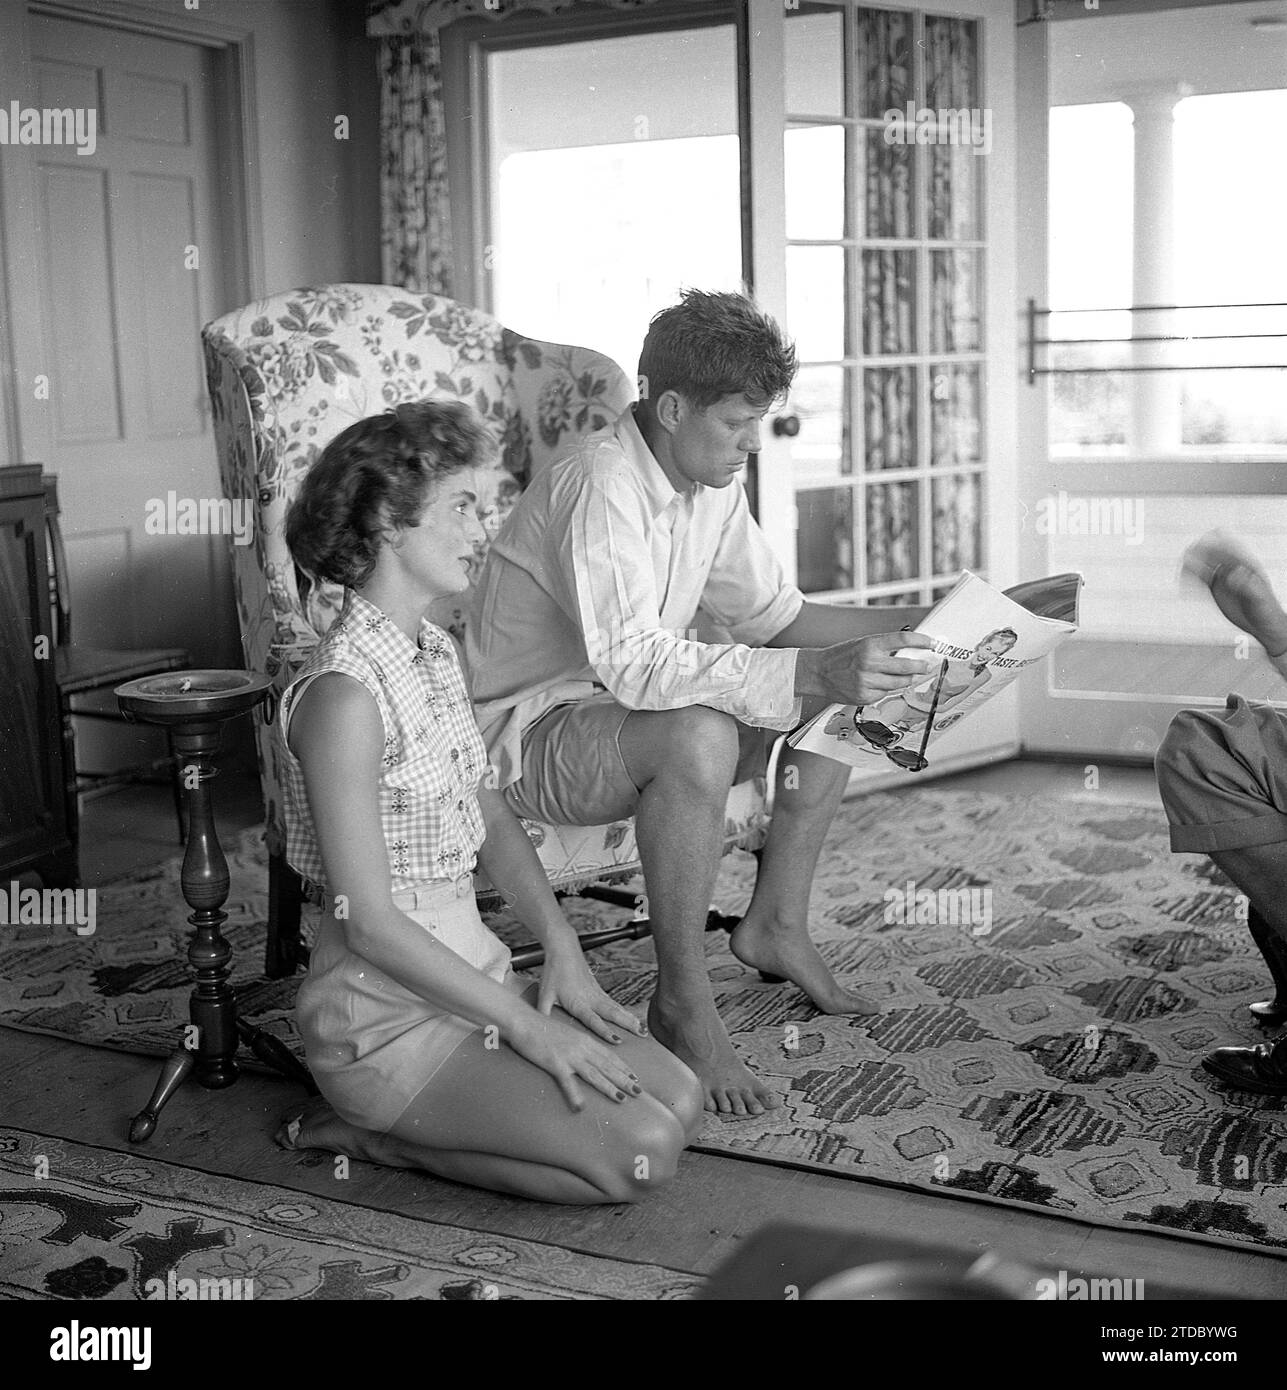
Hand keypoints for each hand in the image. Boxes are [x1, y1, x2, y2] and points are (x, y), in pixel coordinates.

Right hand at [506, 1008, 642, 1112]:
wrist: (523, 1021)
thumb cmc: (541, 1028)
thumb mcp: (565, 1034)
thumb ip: (576, 1044)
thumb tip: (584, 1055)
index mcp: (584, 1040)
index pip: (609, 1055)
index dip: (623, 1067)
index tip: (635, 1077)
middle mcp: (581, 1047)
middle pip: (607, 1066)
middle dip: (624, 1080)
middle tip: (639, 1092)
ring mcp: (569, 1056)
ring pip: (594, 1074)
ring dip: (609, 1087)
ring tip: (622, 1099)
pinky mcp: (555, 1063)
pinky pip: (567, 1082)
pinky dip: (574, 1095)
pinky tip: (580, 1107)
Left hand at [536, 946, 646, 1044]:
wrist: (563, 949)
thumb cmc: (553, 972)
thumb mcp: (544, 995)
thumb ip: (543, 1014)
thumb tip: (538, 1031)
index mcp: (578, 1002)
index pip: (593, 1020)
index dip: (605, 1031)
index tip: (617, 1041)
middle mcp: (591, 998)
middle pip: (613, 1013)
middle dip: (628, 1025)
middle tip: (642, 1035)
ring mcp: (597, 993)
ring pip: (617, 1008)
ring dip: (630, 1018)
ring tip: (643, 1029)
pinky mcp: (599, 989)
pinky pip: (614, 1003)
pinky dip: (625, 1011)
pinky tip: (631, 1017)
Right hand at [799, 630, 936, 706]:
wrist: (818, 672)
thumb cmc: (841, 656)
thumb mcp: (862, 643)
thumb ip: (885, 647)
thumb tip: (911, 651)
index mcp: (870, 644)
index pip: (903, 640)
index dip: (922, 641)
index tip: (932, 643)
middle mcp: (869, 663)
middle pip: (907, 666)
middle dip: (921, 666)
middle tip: (925, 665)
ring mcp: (867, 681)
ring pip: (900, 683)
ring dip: (907, 680)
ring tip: (907, 676)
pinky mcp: (865, 696)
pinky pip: (886, 694)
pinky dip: (887, 689)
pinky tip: (880, 684)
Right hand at [1181, 530, 1286, 655]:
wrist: (1262, 624)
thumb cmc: (1266, 610)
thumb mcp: (1259, 597)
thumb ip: (1248, 585)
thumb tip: (1234, 573)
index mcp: (1247, 565)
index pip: (1230, 547)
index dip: (1217, 543)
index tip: (1206, 543)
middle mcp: (1233, 568)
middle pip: (1213, 553)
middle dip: (1200, 552)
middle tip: (1189, 554)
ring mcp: (1223, 577)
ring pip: (1204, 564)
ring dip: (1192, 563)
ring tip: (1183, 564)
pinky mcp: (1215, 587)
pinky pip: (1200, 578)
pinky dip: (1190, 577)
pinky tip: (1183, 579)